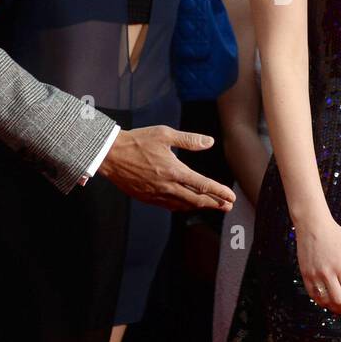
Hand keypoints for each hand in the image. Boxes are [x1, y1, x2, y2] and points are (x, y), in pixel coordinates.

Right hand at [98, 126, 235, 211]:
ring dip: (199, 207)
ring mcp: (156, 194)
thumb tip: (209, 142)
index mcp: (174, 171)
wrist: (110, 154)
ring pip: (183, 205)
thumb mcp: (165, 134)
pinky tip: (186, 205)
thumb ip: (189, 140)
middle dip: (214, 204)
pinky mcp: (146, 198)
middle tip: (227, 207)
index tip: (230, 197)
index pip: (202, 185)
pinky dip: (182, 207)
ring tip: (212, 206)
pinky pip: (169, 206)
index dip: (219, 192)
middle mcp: (167, 186)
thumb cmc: (137, 141)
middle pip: (196, 200)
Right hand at [295, 212, 340, 316]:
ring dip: (337, 309)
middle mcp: (327, 273)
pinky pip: (314, 295)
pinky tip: (330, 304)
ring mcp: (315, 275)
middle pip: (340, 300)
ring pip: (326, 301)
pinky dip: (323, 303)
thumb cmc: (333, 234)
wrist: (312, 225)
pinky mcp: (306, 275)